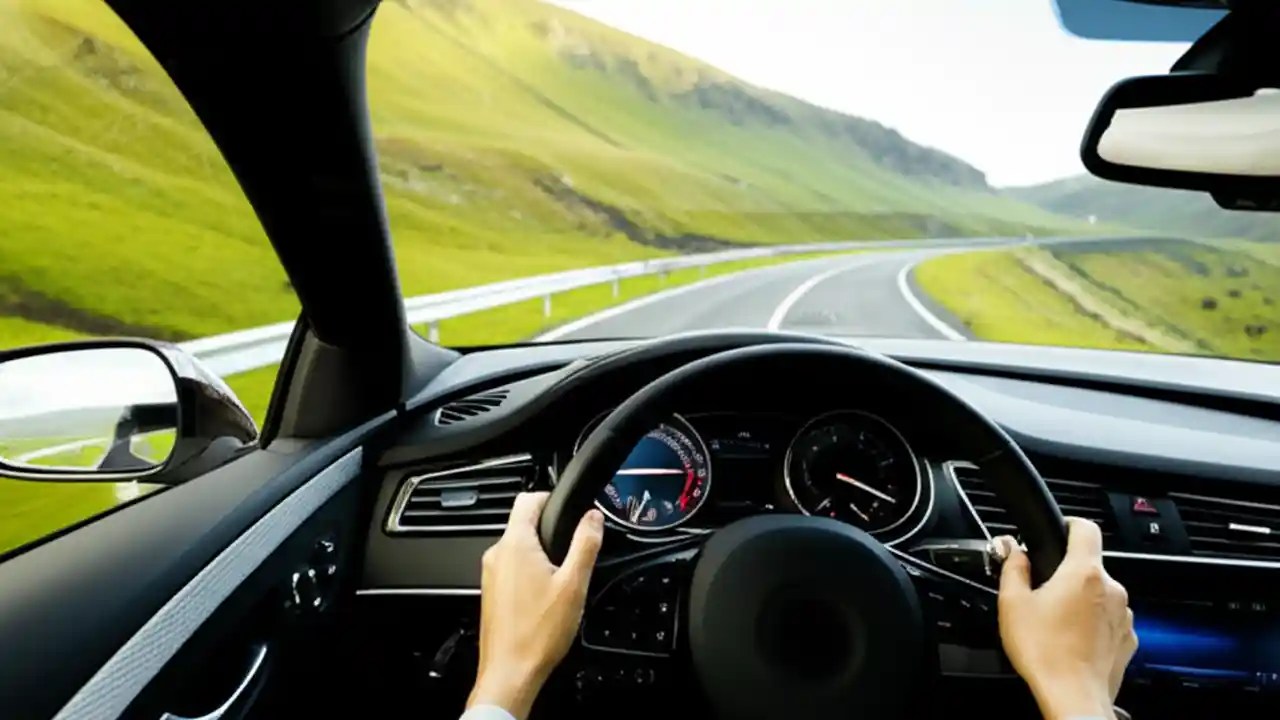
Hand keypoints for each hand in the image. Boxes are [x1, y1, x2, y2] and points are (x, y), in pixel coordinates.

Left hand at [467, 492, 604, 719]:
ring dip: (540, 554)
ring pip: (518, 548)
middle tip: (573, 551)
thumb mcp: (573, 584)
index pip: (527, 498)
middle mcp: (497, 554)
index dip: (551, 497)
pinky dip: (529, 573)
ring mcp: (491, 574)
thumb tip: (593, 517)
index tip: (568, 508)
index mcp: (515, 544)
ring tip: (561, 578)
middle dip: (550, 531)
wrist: (510, 672)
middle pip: (523, 523)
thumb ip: (585, 544)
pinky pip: (512, 569)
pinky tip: (545, 597)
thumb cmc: (538, 632)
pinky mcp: (491, 592)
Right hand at [995, 518, 1137, 719]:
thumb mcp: (1012, 604)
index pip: (1086, 527)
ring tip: (1056, 622)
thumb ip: (1013, 569)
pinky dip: (1093, 624)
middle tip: (1042, 593)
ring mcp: (1123, 615)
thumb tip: (1014, 552)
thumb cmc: (1045, 653)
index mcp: (1083, 573)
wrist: (1073, 698)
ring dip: (1081, 600)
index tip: (1060, 530)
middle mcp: (1111, 589)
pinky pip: (1109, 619)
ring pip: (1099, 593)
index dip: (1070, 523)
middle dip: (1067, 574)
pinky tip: (1072, 639)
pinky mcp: (1128, 638)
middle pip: (1089, 565)